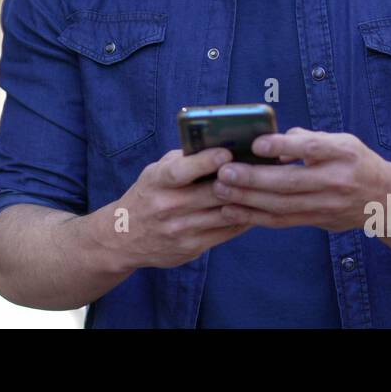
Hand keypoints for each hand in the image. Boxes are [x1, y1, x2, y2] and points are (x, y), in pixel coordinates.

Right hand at [110, 147, 253, 269]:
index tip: (227, 152)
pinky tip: (256, 208)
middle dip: (238, 181)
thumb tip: (219, 143)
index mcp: (157, 182)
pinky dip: (244, 219)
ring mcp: (180, 230)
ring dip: (248, 201)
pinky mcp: (192, 248)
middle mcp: (167, 207)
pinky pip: (226, 233)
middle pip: (211, 194)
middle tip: (261, 168)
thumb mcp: (155, 172)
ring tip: (267, 187)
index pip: (181, 171)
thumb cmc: (148, 195)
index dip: (205, 161)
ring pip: (224, 214)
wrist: (123, 237)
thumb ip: (182, 160)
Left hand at [212, 128, 390, 231]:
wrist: (383, 199)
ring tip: (220, 190)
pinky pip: (282, 221)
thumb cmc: (353, 161)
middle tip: (224, 172)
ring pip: (282, 205)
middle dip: (253, 178)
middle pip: (290, 182)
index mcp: (343, 153)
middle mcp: (336, 180)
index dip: (282, 145)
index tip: (256, 144)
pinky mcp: (317, 221)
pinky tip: (232, 210)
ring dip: (247, 200)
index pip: (311, 148)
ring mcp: (326, 204)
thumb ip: (307, 139)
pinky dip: (254, 216)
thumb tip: (272, 144)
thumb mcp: (340, 141)